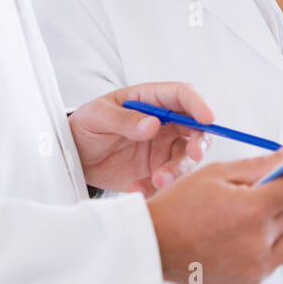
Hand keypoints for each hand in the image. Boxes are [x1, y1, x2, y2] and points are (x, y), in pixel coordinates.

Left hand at [68, 82, 213, 194]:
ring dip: (177, 171)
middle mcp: (164, 122)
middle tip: (193, 155)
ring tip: (157, 181)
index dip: (199, 105)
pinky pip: (169, 180)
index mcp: (152, 100)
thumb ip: (124, 119)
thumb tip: (152, 124)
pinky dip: (157, 187)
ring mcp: (163, 147)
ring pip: (185, 158)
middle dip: (198, 143)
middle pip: (195, 129)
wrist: (75, 157)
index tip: (208, 118)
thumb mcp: (98, 117)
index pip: (183, 96)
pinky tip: (137, 187)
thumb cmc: (86, 126)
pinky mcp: (157, 169)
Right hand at [147, 146, 282, 283]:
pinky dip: (278, 237)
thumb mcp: (218, 174)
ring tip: (275, 203)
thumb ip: (260, 165)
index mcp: (251, 210)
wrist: (153, 247)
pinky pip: (280, 254)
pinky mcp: (252, 278)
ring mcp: (257, 264)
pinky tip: (261, 225)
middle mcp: (258, 241)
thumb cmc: (176, 209)